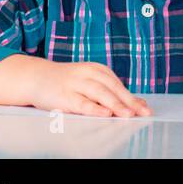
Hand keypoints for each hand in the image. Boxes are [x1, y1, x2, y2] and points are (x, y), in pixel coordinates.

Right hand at [10, 57, 150, 117]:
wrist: (36, 77)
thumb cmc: (68, 83)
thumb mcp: (90, 82)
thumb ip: (110, 92)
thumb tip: (138, 104)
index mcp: (97, 69)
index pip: (118, 85)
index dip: (132, 97)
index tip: (145, 109)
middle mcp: (88, 74)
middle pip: (112, 88)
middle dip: (128, 101)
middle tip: (142, 112)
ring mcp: (75, 83)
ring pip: (99, 93)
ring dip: (115, 104)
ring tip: (128, 114)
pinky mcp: (63, 95)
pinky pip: (81, 102)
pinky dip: (94, 108)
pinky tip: (104, 113)